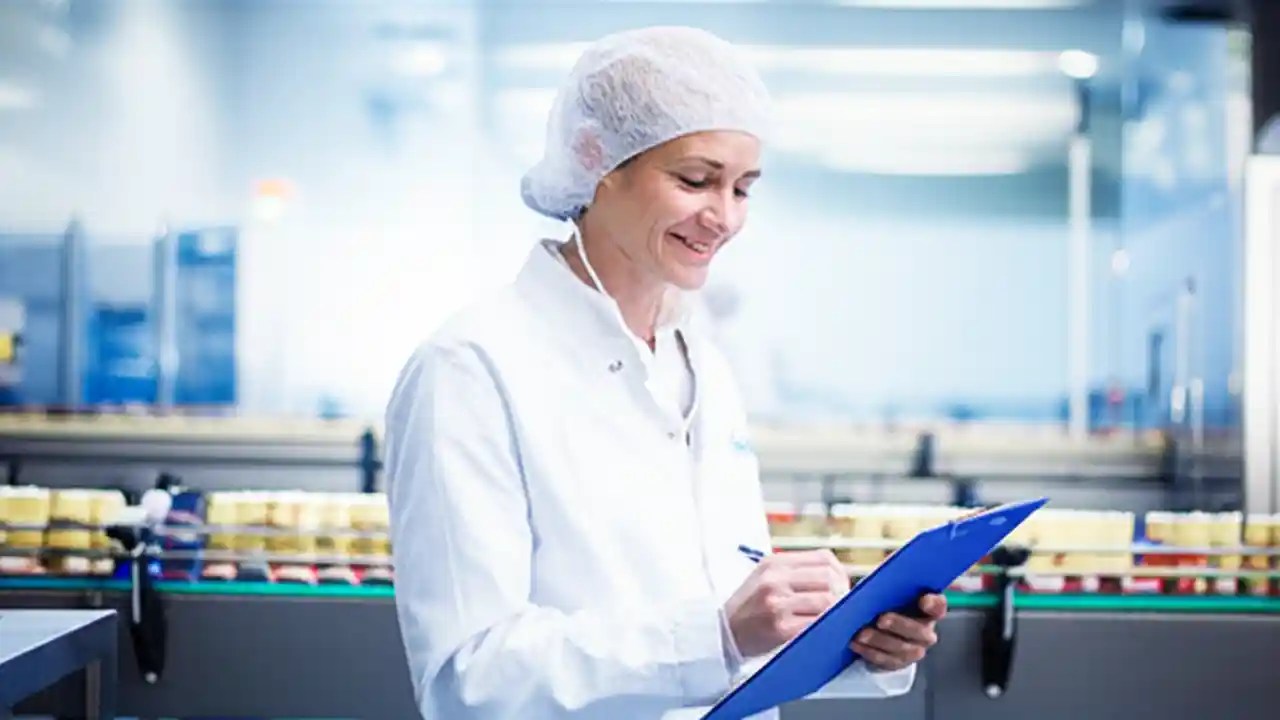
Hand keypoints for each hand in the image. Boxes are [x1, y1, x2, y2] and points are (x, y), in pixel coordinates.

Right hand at [723, 550, 849, 657]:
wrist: (722, 633)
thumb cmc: (748, 607)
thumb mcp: (765, 577)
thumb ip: (796, 572)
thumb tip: (837, 578)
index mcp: (774, 563)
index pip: (824, 558)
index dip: (840, 573)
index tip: (841, 586)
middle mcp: (775, 579)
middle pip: (829, 578)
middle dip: (842, 593)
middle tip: (841, 606)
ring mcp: (777, 603)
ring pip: (827, 601)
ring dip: (835, 611)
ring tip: (832, 619)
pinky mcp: (779, 627)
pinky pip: (816, 623)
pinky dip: (825, 626)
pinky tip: (822, 630)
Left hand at [851, 593, 946, 671]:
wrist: (874, 626)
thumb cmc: (884, 602)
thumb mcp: (887, 590)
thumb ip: (889, 584)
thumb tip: (878, 583)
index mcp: (928, 610)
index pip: (938, 607)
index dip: (934, 604)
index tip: (924, 600)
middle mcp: (926, 632)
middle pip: (920, 631)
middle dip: (900, 625)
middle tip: (881, 619)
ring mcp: (914, 650)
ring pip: (902, 649)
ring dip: (880, 641)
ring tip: (861, 634)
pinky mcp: (897, 663)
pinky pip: (886, 661)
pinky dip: (870, 652)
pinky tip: (856, 644)